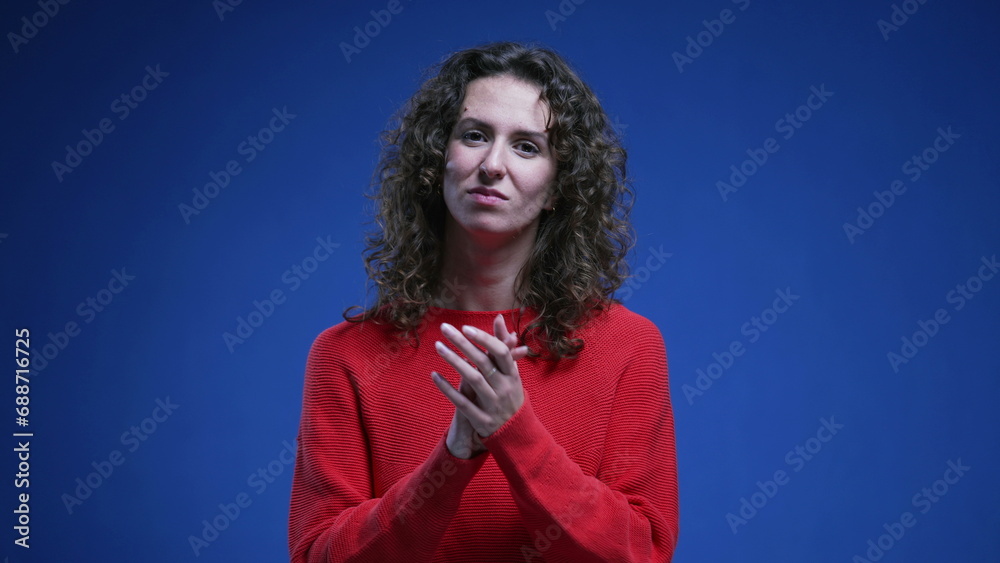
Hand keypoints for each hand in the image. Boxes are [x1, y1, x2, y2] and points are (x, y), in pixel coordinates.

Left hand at [432, 314, 528, 451]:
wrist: (516, 433)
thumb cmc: (510, 394)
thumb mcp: (511, 371)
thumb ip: (503, 345)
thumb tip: (498, 317)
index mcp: (512, 375)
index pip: (500, 352)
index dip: (483, 338)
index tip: (465, 327)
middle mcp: (504, 388)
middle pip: (482, 362)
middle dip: (462, 343)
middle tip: (444, 328)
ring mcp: (493, 405)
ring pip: (472, 379)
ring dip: (453, 361)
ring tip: (438, 346)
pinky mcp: (481, 420)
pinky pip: (462, 402)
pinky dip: (447, 388)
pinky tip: (434, 375)